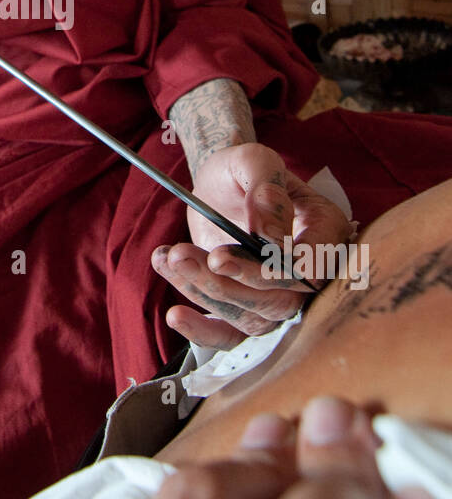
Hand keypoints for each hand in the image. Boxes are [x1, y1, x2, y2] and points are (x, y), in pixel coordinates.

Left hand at [152, 143, 349, 347]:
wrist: (218, 186)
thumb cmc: (241, 171)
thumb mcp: (251, 160)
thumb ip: (266, 189)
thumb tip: (272, 236)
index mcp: (324, 228)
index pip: (316, 262)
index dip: (279, 267)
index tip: (230, 254)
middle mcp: (310, 271)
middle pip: (283, 299)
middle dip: (233, 281)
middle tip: (190, 254)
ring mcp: (279, 295)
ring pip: (254, 318)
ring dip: (209, 294)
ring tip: (174, 257)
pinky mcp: (247, 310)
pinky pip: (233, 338)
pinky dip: (204, 332)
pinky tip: (175, 315)